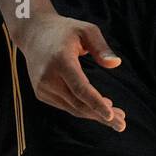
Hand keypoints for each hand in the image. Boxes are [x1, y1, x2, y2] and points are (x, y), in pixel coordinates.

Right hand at [15, 13, 125, 130]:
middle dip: (101, 116)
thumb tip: (116, 64)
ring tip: (117, 120)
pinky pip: (66, 105)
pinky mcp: (41, 93)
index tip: (111, 115)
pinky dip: (83, 109)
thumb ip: (101, 47)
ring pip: (73, 107)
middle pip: (78, 103)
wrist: (33, 33)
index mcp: (60, 60)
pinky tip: (99, 110)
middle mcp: (48, 77)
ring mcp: (42, 87)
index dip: (96, 103)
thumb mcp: (86, 30)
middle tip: (122, 125)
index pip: (80, 88)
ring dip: (94, 115)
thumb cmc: (65, 30)